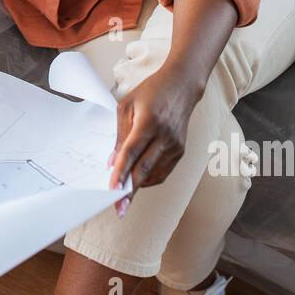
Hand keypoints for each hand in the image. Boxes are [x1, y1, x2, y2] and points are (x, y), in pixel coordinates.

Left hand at [107, 61, 203, 215]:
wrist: (182, 86)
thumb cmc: (150, 92)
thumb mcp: (127, 106)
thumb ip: (120, 135)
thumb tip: (112, 162)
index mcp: (149, 122)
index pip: (131, 152)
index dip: (121, 172)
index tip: (112, 189)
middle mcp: (165, 136)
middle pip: (144, 168)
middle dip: (130, 191)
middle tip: (118, 208)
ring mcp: (175, 145)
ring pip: (154, 173)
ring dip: (139, 187)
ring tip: (124, 198)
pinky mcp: (181, 151)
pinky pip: (163, 172)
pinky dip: (150, 180)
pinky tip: (139, 182)